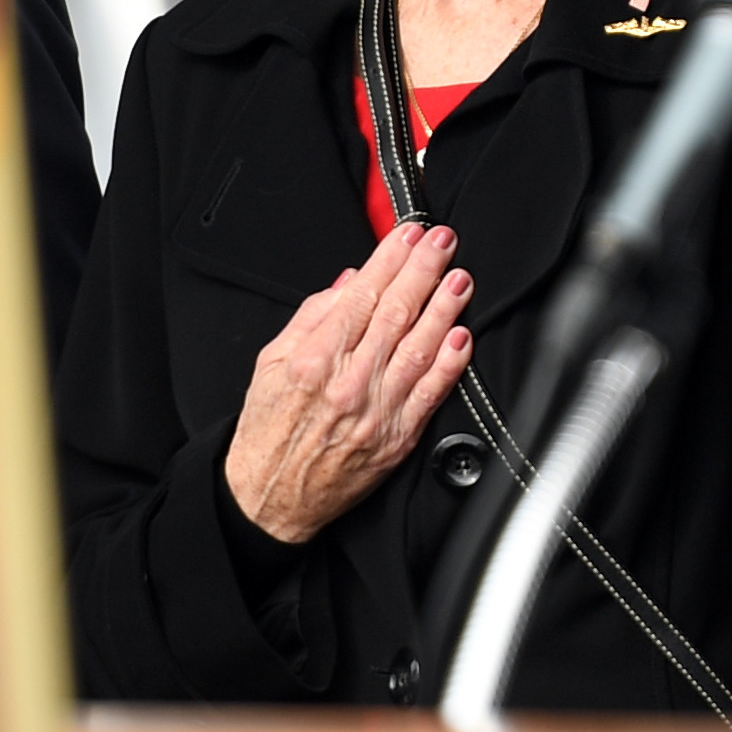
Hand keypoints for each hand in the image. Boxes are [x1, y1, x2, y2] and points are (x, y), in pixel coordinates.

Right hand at [224, 221, 475, 543]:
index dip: (390, 259)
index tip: (409, 235)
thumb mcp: (270, 363)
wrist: (271, 495)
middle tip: (444, 242)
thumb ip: (311, 318)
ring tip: (460, 279)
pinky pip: (431, 393)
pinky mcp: (398, 437)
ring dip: (445, 308)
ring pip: (420, 347)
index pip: (362, 295)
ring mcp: (376, 410)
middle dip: (424, 270)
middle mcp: (348, 382)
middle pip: (396, 313)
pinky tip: (462, 337)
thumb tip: (349, 284)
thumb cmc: (269, 431)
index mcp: (314, 358)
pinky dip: (451, 364)